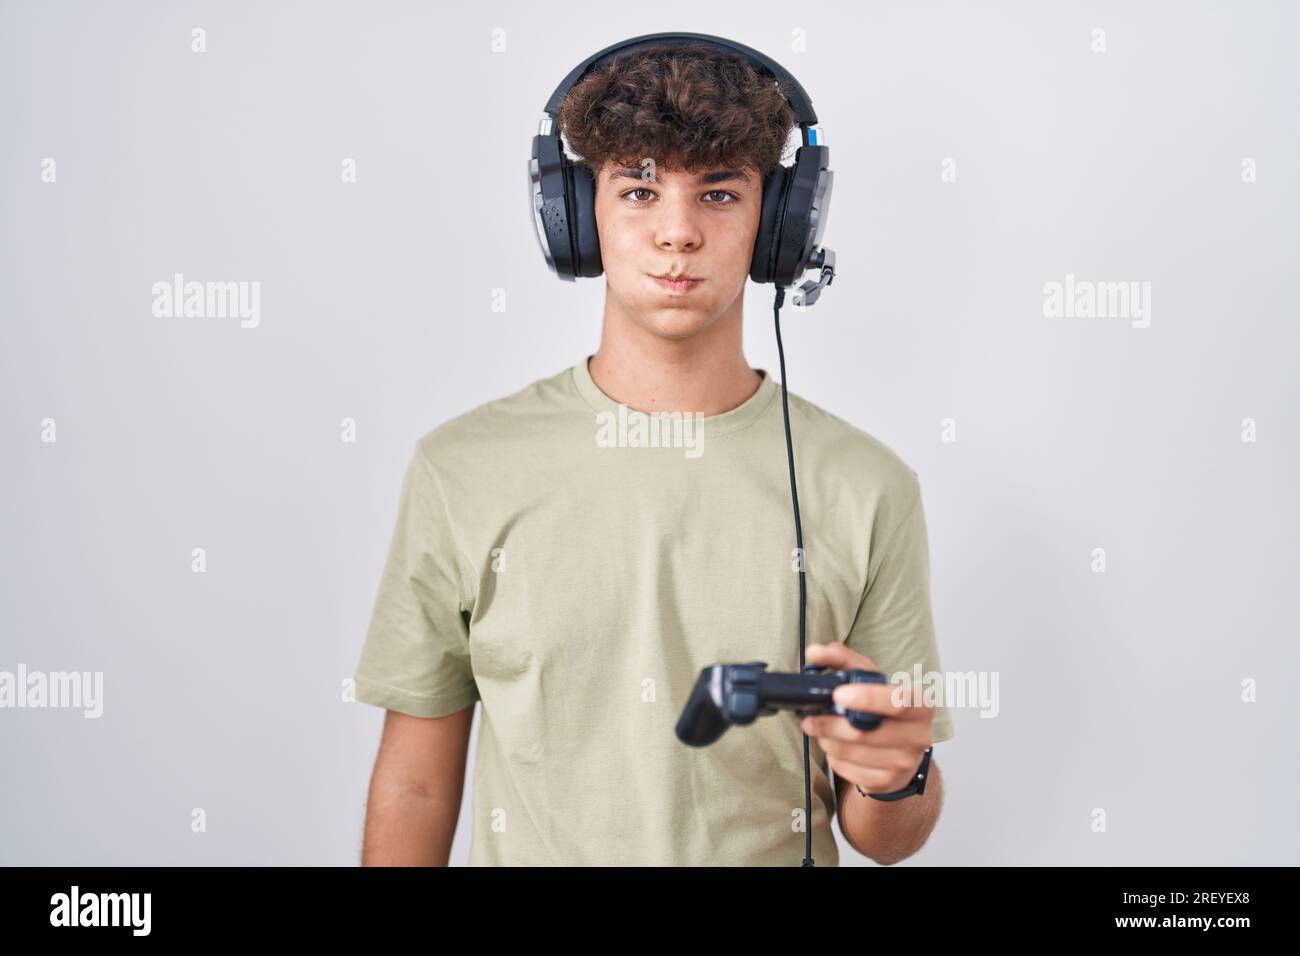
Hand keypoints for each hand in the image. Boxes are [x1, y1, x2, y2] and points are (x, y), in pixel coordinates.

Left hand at [798, 641, 934, 795]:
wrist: (900, 753)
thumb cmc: (885, 711)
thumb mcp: (873, 680)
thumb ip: (846, 661)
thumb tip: (816, 652)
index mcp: (921, 705)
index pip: (898, 702)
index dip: (867, 698)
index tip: (838, 694)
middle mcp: (919, 736)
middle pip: (866, 732)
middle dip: (830, 724)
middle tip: (810, 717)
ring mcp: (904, 763)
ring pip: (852, 752)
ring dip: (827, 739)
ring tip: (820, 729)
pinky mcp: (887, 783)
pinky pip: (848, 770)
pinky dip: (833, 756)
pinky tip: (834, 747)